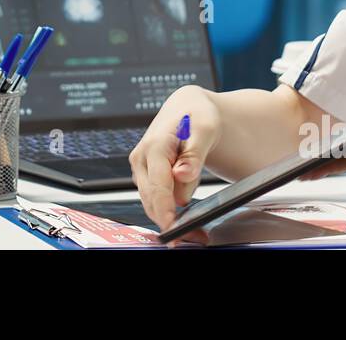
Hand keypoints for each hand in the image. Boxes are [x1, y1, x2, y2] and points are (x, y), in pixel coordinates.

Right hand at [129, 85, 219, 238]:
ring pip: (151, 203)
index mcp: (154, 146)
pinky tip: (186, 218)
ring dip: (170, 219)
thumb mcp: (205, 128)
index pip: (157, 186)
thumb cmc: (197, 115)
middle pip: (151, 200)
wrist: (188, 108)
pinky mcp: (145, 175)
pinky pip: (155, 199)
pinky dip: (168, 211)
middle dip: (171, 222)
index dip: (165, 211)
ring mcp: (141, 168)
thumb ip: (194, 153)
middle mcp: (141, 158)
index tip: (175, 229)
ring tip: (196, 232)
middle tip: (196, 237)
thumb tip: (181, 174)